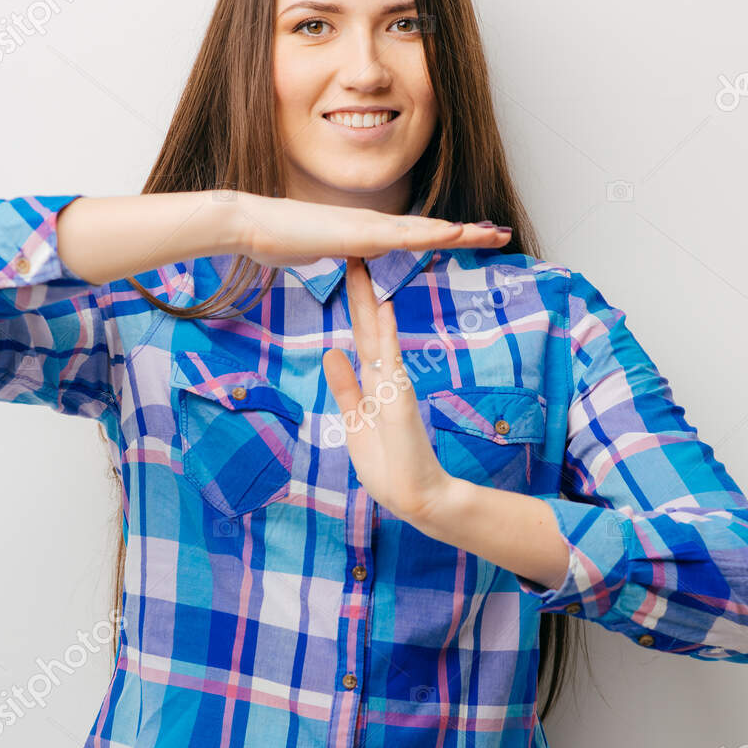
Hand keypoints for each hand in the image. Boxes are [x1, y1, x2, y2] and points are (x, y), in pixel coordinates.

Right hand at [232, 191, 509, 267]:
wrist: (249, 222)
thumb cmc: (271, 237)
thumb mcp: (310, 251)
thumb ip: (326, 252)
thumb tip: (328, 253)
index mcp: (364, 232)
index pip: (414, 236)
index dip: (445, 236)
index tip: (472, 236)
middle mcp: (372, 225)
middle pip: (430, 230)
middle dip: (467, 232)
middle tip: (501, 233)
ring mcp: (367, 227)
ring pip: (426, 230)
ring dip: (462, 232)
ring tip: (493, 233)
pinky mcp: (359, 233)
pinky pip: (404, 236)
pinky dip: (434, 234)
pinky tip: (457, 233)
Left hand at [321, 255, 453, 525]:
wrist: (415, 496)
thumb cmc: (388, 465)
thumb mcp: (356, 421)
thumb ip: (346, 388)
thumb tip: (331, 352)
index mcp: (373, 383)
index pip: (362, 334)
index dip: (355, 304)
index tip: (348, 271)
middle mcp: (385, 377)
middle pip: (370, 326)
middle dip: (361, 290)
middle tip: (354, 250)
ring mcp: (394, 386)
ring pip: (379, 335)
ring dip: (371, 301)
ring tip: (365, 265)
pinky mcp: (400, 401)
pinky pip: (390, 363)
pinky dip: (386, 335)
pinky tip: (384, 309)